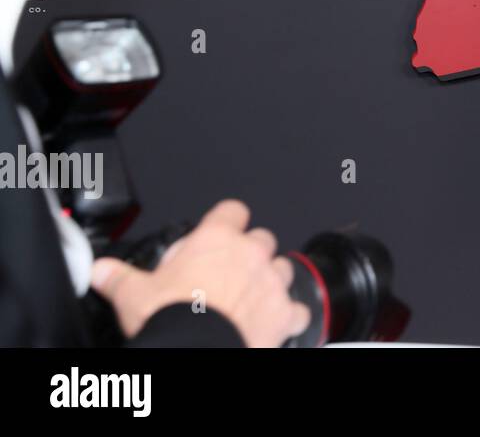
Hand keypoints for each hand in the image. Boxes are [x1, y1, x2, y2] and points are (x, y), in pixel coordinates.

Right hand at [90, 199, 311, 347]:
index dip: (226, 221)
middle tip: (228, 274)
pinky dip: (288, 315)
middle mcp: (250, 255)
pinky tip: (273, 323)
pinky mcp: (285, 312)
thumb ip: (118, 277)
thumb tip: (100, 271)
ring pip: (282, 268)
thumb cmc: (172, 319)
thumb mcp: (133, 295)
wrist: (199, 351)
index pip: (232, 210)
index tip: (219, 232)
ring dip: (270, 280)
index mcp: (215, 240)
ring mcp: (271, 282)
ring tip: (249, 298)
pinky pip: (297, 308)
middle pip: (261, 239)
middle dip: (249, 253)